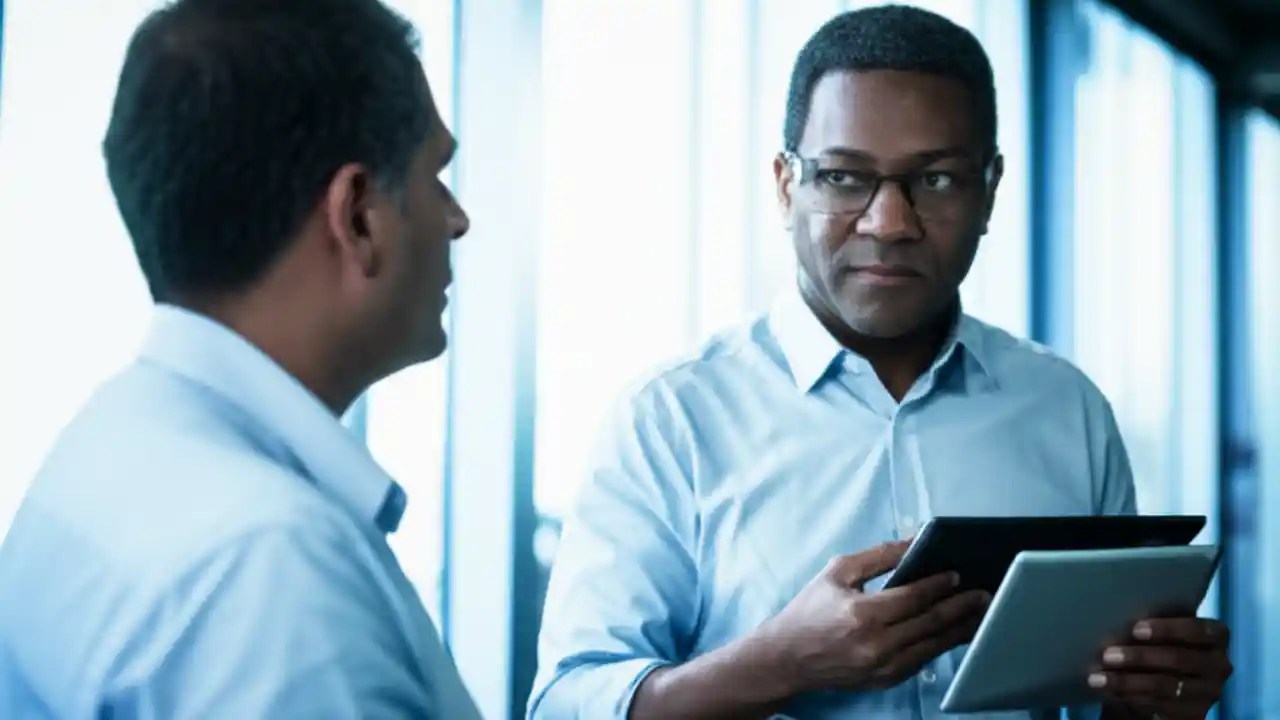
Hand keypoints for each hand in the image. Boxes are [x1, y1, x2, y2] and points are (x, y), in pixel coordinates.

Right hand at [756, 540, 989, 695]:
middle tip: (984, 593)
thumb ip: (878, 556)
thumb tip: (914, 540)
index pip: (913, 597)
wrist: (787, 658)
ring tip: (980, 613)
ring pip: (933, 646)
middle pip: (931, 623)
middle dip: (961, 607)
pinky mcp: (885, 681)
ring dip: (960, 629)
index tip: (958, 574)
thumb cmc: (810, 609)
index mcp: (862, 614)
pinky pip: (922, 661)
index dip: (939, 585)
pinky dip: (940, 645)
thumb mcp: (837, 572)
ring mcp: (882, 667)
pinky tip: (955, 633)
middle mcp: (876, 644)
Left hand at [1089, 617, 1232, 719]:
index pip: (1198, 629)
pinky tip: (1110, 692)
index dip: (1167, 629)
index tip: (1135, 629)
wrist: (1160, 688)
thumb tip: (1116, 612)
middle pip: (1179, 658)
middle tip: (1107, 655)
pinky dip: (1132, 697)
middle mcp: (1220, 664)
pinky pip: (1162, 706)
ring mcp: (1210, 693)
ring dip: (1127, 681)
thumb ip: (1152, 622)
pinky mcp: (1196, 715)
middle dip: (1139, 656)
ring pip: (1166, 685)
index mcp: (1216, 635)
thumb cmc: (1156, 646)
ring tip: (1097, 677)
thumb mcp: (1160, 632)